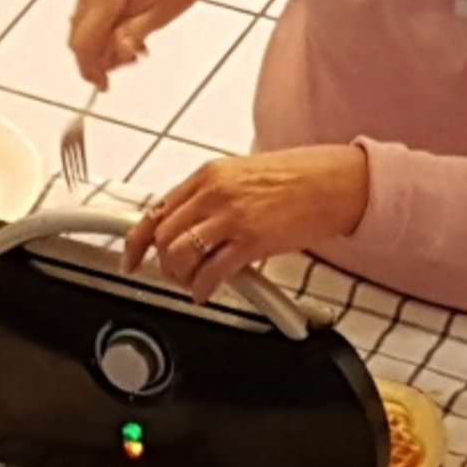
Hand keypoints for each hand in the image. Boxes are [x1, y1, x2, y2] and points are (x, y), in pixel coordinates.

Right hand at [68, 0, 223, 89]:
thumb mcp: (160, 15)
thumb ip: (130, 38)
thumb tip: (113, 58)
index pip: (85, 41)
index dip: (91, 68)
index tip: (102, 85)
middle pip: (79, 37)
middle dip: (100, 58)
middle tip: (129, 61)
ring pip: (82, 29)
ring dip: (103, 45)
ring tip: (133, 47)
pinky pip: (88, 16)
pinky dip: (102, 30)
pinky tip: (125, 34)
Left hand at [124, 147, 369, 301]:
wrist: (336, 183)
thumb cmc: (299, 179)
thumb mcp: (243, 176)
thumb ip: (212, 197)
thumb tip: (188, 223)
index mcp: (208, 174)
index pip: (156, 211)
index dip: (136, 241)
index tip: (130, 258)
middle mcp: (214, 192)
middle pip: (163, 236)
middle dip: (163, 264)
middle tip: (174, 275)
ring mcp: (231, 217)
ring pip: (179, 255)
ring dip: (180, 277)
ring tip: (194, 284)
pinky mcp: (251, 241)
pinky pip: (211, 273)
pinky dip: (202, 289)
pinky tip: (208, 293)